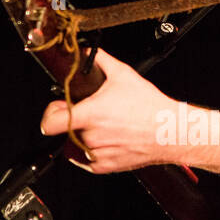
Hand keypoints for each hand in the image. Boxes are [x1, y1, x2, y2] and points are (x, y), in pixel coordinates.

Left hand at [39, 48, 178, 173]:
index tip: (57, 110)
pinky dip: (94, 151)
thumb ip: (100, 61)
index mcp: (89, 115)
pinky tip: (110, 139)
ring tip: (107, 126)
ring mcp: (96, 153)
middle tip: (93, 113)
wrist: (169, 131)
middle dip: (76, 120)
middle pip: (67, 129)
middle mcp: (90, 136)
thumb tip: (88, 52)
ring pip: (78, 144)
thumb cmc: (150, 107)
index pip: (50, 123)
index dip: (50, 115)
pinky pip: (88, 159)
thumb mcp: (123, 75)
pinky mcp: (104, 166)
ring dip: (86, 135)